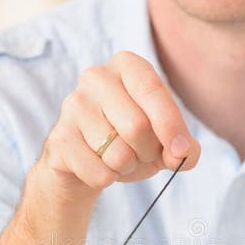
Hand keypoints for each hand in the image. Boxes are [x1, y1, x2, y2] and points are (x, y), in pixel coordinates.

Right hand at [40, 50, 200, 200]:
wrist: (83, 163)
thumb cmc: (130, 142)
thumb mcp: (164, 141)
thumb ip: (185, 147)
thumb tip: (184, 153)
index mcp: (127, 65)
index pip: (152, 90)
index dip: (171, 125)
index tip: (181, 151)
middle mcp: (96, 77)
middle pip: (137, 126)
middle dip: (148, 152)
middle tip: (142, 153)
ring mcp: (73, 105)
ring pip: (118, 154)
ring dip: (127, 167)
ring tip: (118, 158)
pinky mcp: (59, 137)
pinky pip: (99, 173)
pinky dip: (107, 179)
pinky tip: (97, 165)